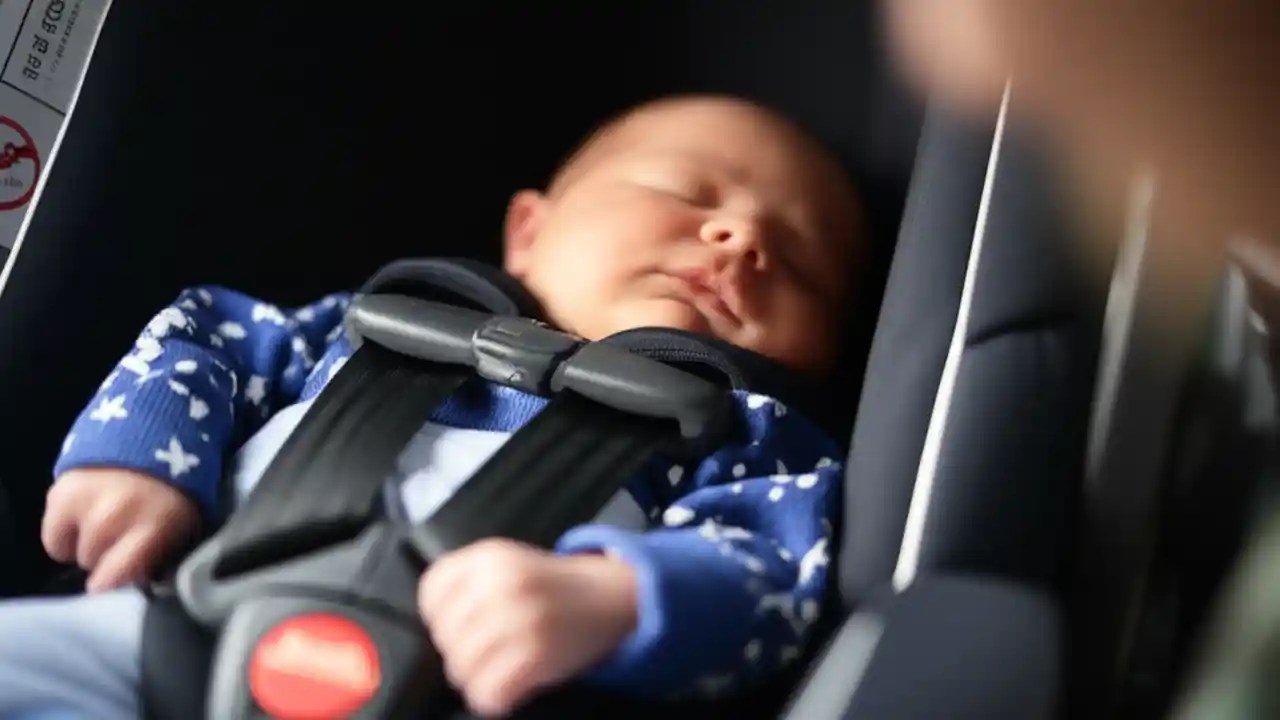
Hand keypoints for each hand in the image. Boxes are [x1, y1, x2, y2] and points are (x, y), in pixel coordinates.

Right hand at [41, 468, 200, 591]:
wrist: (158, 429)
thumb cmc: (178, 486)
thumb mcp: (186, 521)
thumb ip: (163, 552)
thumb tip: (142, 583)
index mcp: (151, 525)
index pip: (116, 578)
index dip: (117, 586)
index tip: (123, 584)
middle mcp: (112, 516)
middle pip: (96, 565)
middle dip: (110, 558)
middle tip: (125, 540)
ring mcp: (82, 503)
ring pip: (76, 553)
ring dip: (90, 545)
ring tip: (109, 526)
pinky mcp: (60, 493)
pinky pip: (54, 538)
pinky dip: (67, 533)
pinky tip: (86, 519)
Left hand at [418, 538, 637, 716]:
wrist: (610, 595)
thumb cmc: (553, 587)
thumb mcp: (508, 563)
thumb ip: (468, 583)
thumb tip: (435, 626)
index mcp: (489, 556)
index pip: (431, 592)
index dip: (440, 616)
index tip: (459, 624)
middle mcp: (502, 584)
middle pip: (445, 637)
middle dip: (459, 651)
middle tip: (485, 651)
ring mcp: (520, 619)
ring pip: (462, 668)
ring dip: (475, 677)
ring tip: (497, 670)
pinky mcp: (537, 654)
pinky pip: (489, 691)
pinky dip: (494, 697)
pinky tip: (508, 687)